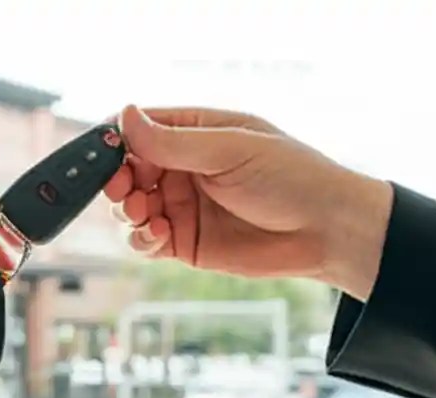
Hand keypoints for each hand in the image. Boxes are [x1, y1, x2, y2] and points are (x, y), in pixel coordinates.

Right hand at [102, 105, 393, 299]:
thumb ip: (175, 141)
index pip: (140, 129)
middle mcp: (184, 168)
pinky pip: (147, 241)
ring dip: (127, 211)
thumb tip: (125, 117)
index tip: (109, 153)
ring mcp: (184, 206)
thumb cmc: (292, 178)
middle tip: (125, 191)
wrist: (327, 231)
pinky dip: (141, 239)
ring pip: (131, 207)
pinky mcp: (186, 243)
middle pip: (128, 170)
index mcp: (196, 133)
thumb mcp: (231, 150)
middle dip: (118, 181)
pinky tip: (157, 237)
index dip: (118, 140)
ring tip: (145, 215)